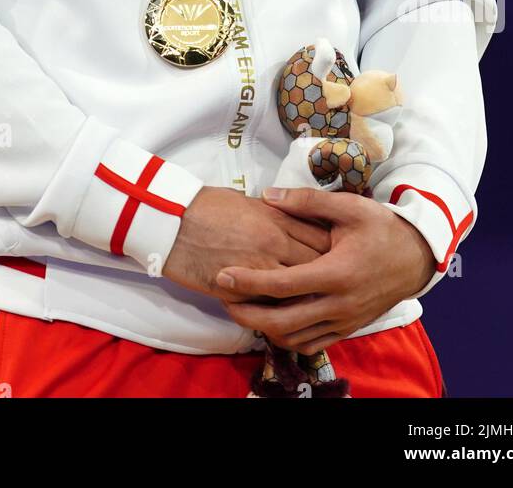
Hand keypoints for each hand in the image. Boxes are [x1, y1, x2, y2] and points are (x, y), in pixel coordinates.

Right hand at [161, 186, 331, 300]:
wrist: (173, 220)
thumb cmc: (207, 205)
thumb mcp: (247, 201)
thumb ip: (273, 213)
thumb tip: (289, 219)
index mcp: (277, 219)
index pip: (321, 237)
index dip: (334, 249)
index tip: (339, 254)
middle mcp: (275, 245)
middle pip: (316, 266)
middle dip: (327, 275)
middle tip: (332, 282)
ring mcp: (258, 271)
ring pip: (297, 292)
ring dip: (305, 297)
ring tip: (313, 302)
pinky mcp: (239, 291)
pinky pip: (269, 306)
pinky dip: (279, 310)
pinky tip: (284, 312)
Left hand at [212, 187, 437, 353]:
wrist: (416, 257)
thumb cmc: (381, 228)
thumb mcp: (348, 207)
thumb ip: (306, 202)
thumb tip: (267, 195)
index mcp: (336, 273)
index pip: (283, 284)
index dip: (249, 282)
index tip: (223, 275)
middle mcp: (339, 304)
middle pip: (283, 321)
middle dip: (248, 314)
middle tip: (224, 299)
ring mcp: (344, 321)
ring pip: (295, 338)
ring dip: (264, 329)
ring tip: (242, 309)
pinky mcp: (348, 329)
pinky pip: (312, 344)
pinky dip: (287, 338)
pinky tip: (271, 321)